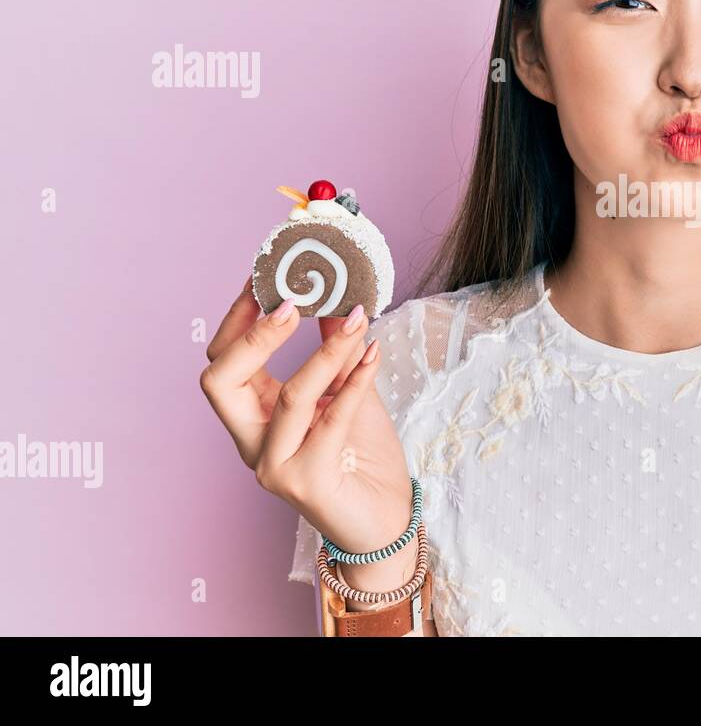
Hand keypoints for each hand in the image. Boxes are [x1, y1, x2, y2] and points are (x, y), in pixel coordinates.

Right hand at [199, 277, 413, 553]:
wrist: (387, 519)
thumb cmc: (362, 457)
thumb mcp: (346, 392)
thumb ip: (334, 353)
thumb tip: (336, 299)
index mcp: (252, 417)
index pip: (222, 362)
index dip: (238, 318)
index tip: (265, 275)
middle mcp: (251, 442)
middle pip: (219, 381)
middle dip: (254, 335)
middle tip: (293, 301)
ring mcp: (274, 465)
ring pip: (288, 397)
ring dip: (325, 352)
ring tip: (355, 318)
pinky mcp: (306, 482)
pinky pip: (331, 420)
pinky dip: (355, 381)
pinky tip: (373, 352)